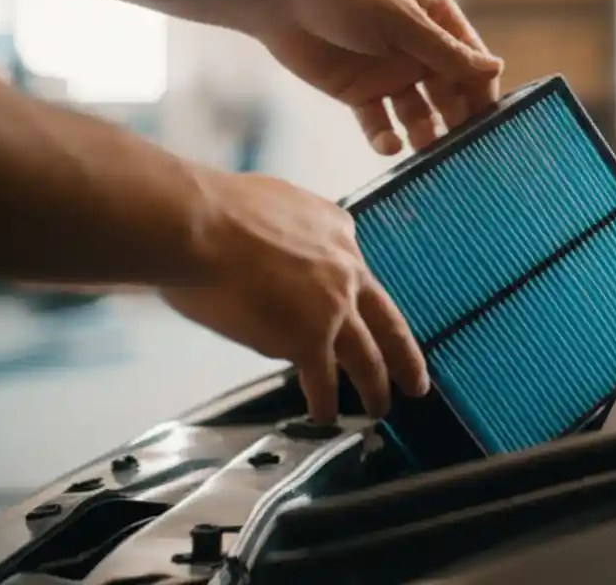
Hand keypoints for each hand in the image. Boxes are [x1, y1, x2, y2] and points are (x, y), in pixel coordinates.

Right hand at [162, 170, 428, 422]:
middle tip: (415, 379)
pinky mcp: (309, 340)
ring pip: (367, 358)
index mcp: (337, 231)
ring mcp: (332, 309)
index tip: (357, 310)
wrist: (199, 225)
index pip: (356, 269)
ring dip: (375, 388)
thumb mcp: (274, 200)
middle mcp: (345, 270)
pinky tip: (326, 416)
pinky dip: (326, 404)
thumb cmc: (214, 211)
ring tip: (380, 407)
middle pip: (386, 321)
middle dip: (404, 355)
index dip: (355, 294)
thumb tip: (272, 238)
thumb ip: (288, 225)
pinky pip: (323, 381)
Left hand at [257, 0, 502, 155]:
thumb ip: (447, 52)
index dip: (482, 91)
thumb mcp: (402, 23)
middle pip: (450, 93)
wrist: (280, 2)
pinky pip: (381, 124)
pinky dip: (386, 138)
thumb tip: (496, 68)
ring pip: (419, 113)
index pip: (472, 63)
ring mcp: (391, 74)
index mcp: (436, 22)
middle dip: (456, 119)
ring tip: (426, 150)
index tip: (488, 121)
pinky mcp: (361, 95)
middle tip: (461, 145)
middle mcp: (419, 51)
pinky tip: (389, 145)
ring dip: (425, 133)